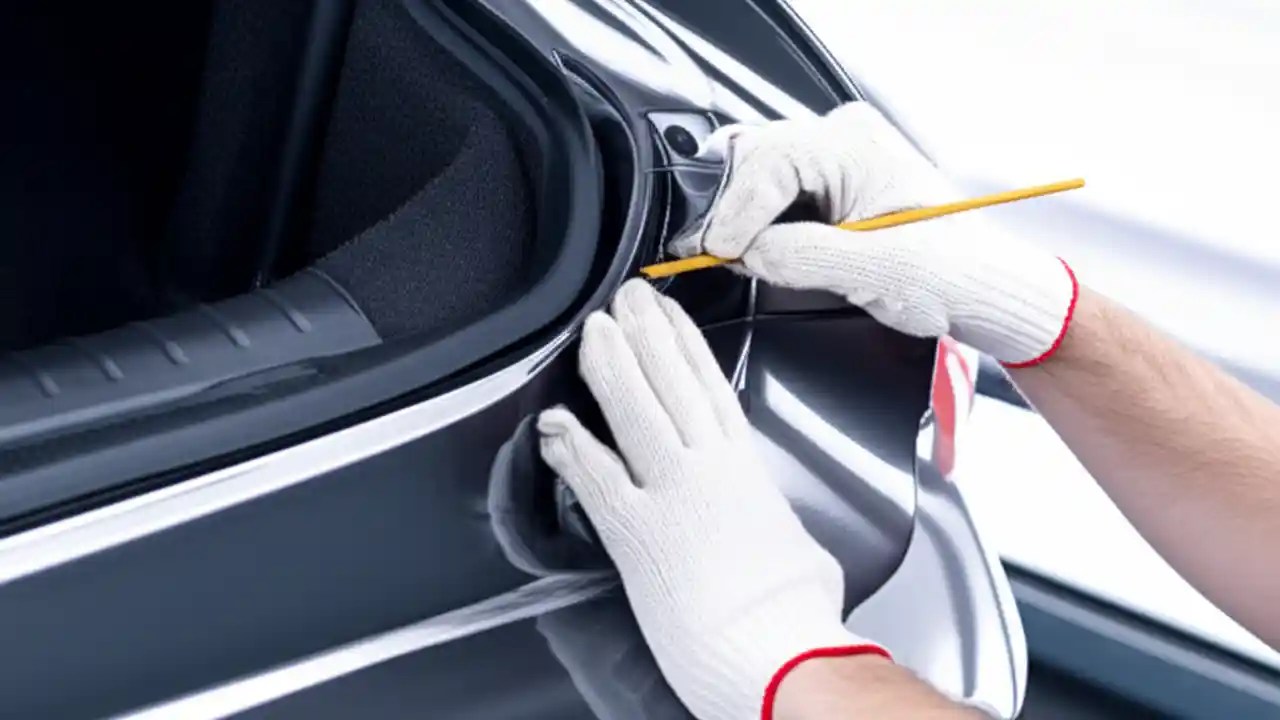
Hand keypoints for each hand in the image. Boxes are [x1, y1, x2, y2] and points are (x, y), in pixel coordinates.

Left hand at [538, 279, 886, 719]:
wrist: (774, 651)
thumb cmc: (794, 611)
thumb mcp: (799, 545)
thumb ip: (772, 519)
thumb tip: (772, 524)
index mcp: (745, 468)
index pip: (711, 387)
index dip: (684, 343)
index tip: (667, 313)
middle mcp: (707, 468)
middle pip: (671, 383)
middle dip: (644, 334)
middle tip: (623, 298)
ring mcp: (669, 494)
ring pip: (635, 413)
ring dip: (609, 368)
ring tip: (593, 331)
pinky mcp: (635, 534)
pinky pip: (595, 479)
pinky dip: (572, 447)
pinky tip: (552, 421)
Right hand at [673, 102, 1076, 367]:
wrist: (977, 287)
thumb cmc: (946, 273)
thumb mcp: (870, 272)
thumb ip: (800, 256)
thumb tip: (745, 252)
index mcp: (857, 145)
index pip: (768, 160)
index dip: (735, 209)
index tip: (716, 251)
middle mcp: (843, 137)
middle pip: (755, 155)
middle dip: (730, 208)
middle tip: (712, 253)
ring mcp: (835, 155)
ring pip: (758, 169)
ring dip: (740, 212)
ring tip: (732, 252)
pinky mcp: (830, 179)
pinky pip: (774, 187)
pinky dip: (755, 216)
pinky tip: (753, 246)